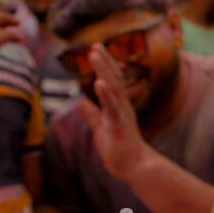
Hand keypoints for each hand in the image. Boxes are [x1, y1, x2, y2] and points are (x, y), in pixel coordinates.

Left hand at [77, 45, 154, 180]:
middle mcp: (122, 107)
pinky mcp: (119, 126)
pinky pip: (112, 108)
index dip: (103, 65)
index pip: (110, 81)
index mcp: (117, 107)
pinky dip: (106, 94)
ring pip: (113, 88)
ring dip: (104, 70)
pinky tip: (100, 82)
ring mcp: (122, 115)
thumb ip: (91, 114)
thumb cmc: (119, 149)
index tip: (95, 49)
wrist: (134, 167)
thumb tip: (79, 101)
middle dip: (104, 62)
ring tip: (95, 55)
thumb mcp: (100, 128)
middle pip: (113, 79)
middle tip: (94, 45)